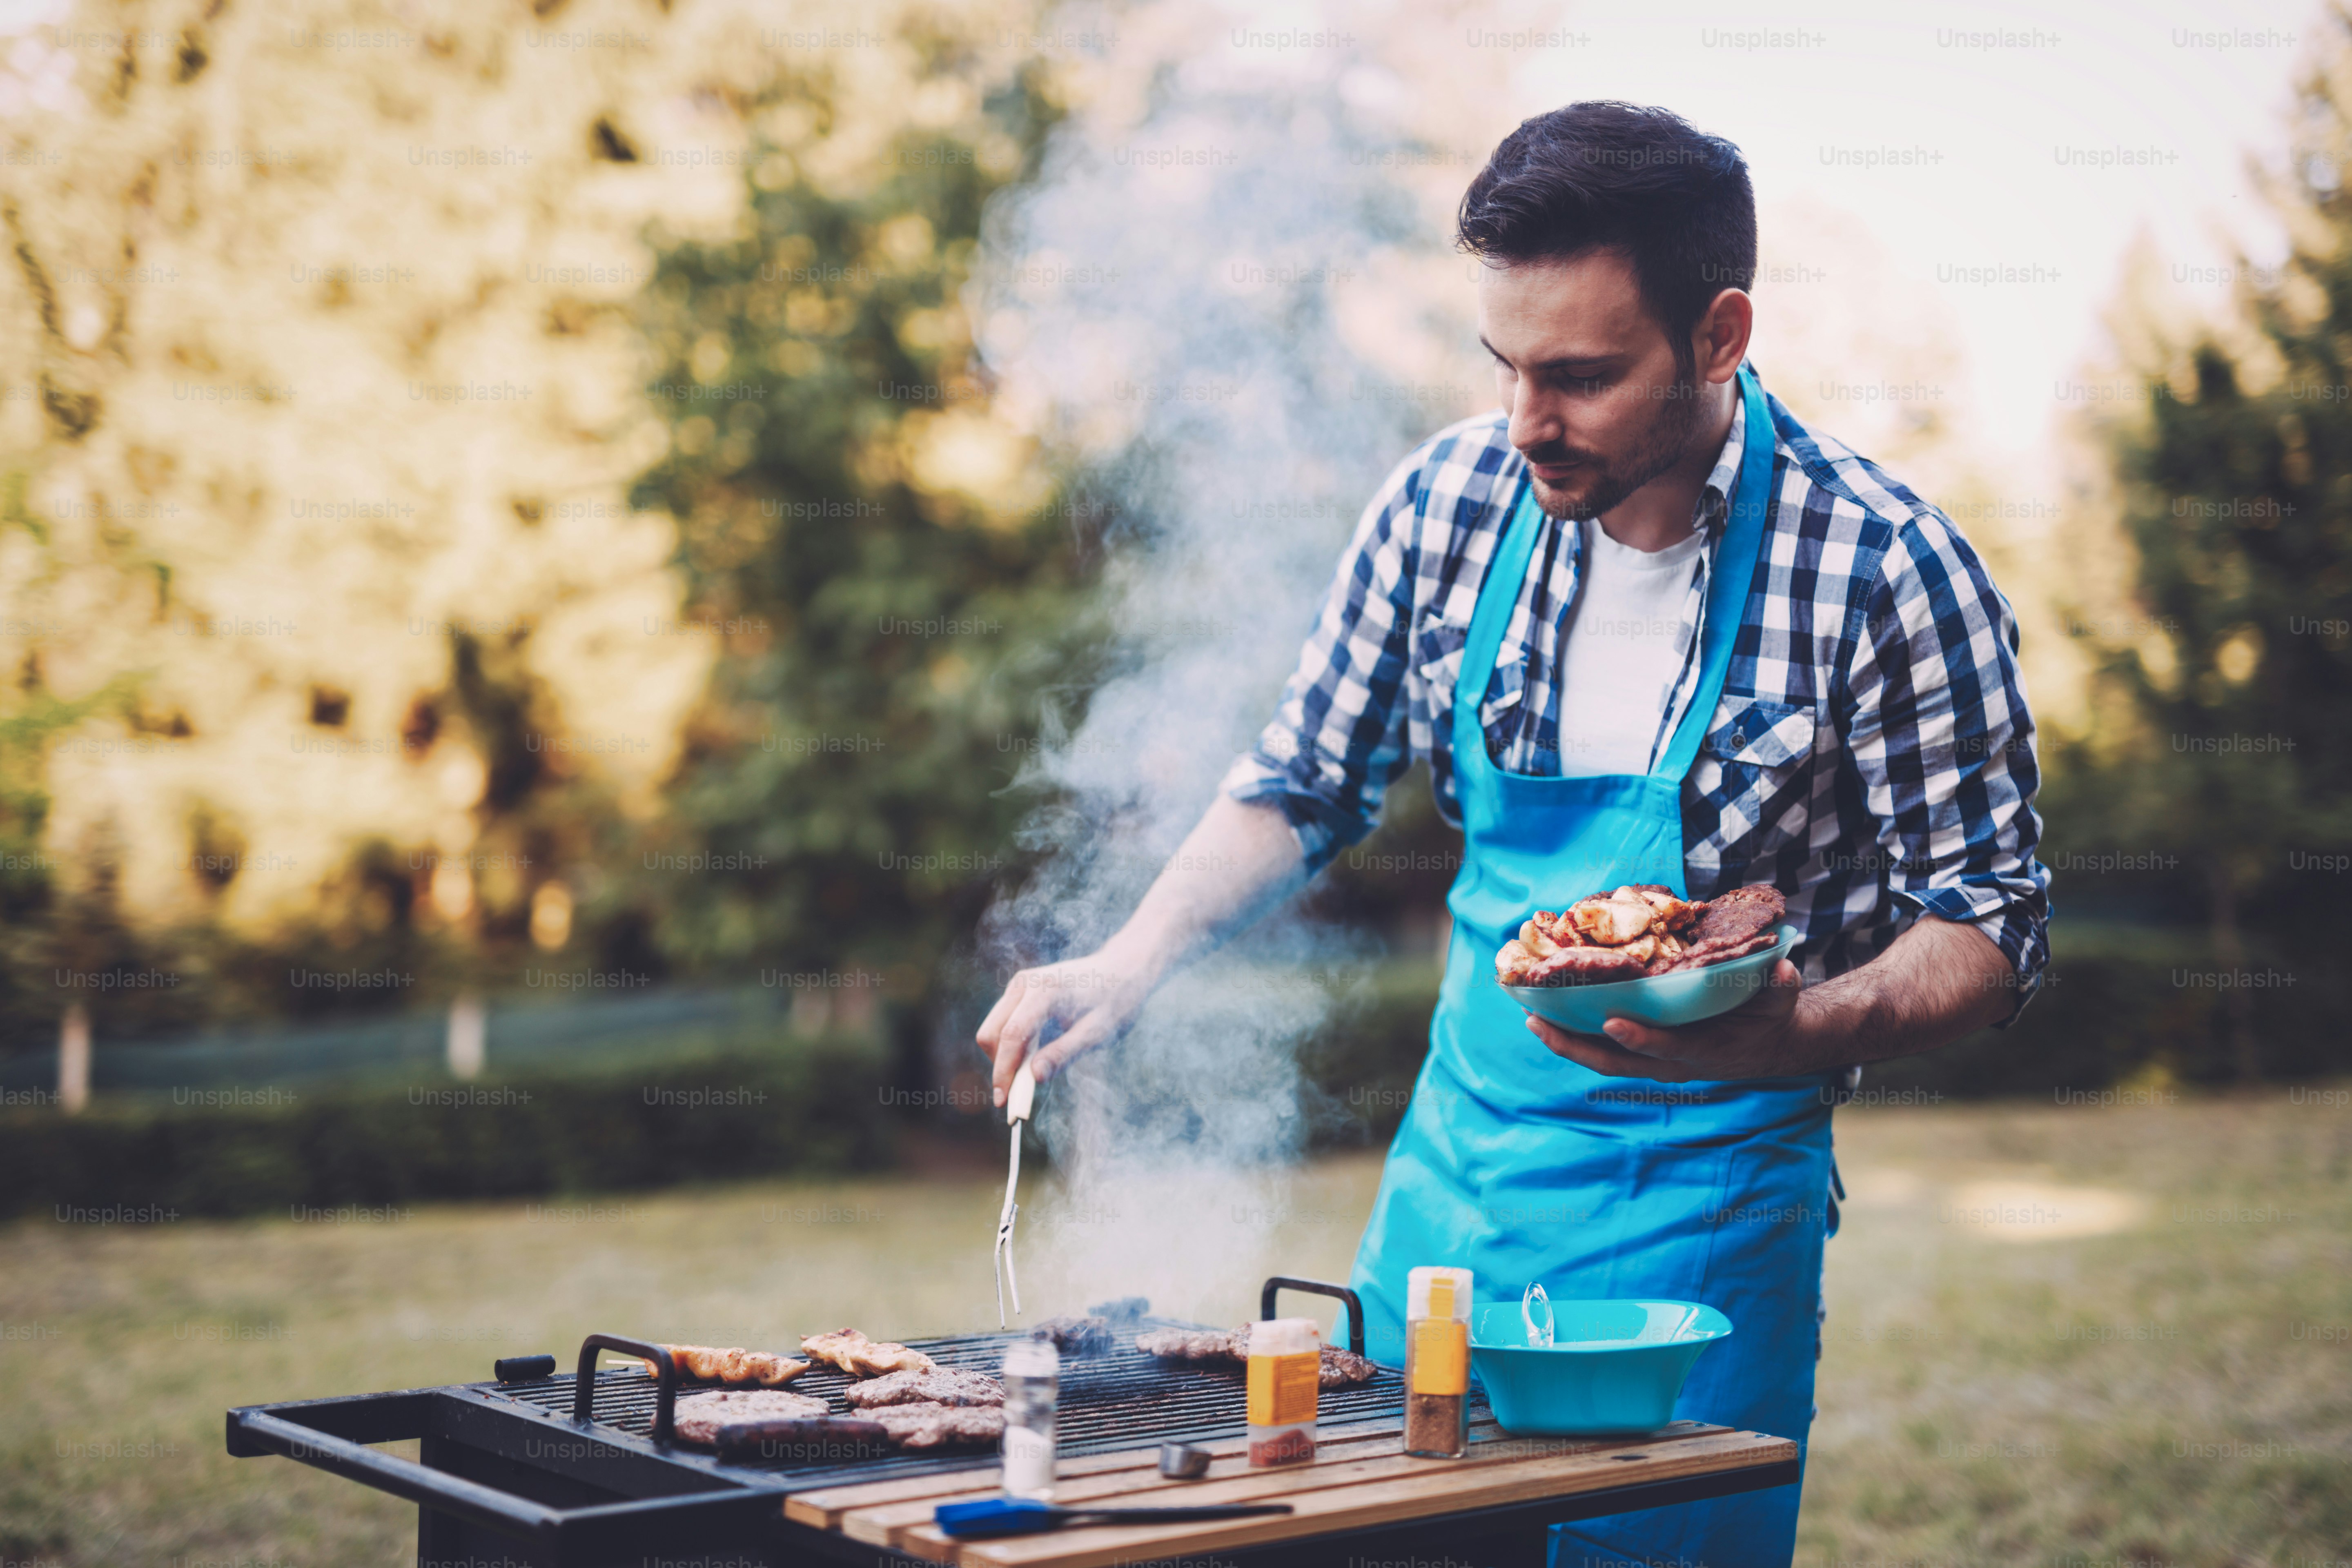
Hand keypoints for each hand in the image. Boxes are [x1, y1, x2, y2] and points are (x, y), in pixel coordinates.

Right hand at [975, 944, 1159, 1106]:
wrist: (1122, 970)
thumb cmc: (1115, 1001)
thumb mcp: (1097, 1033)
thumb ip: (1064, 1053)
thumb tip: (1034, 1077)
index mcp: (1045, 990)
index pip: (1012, 1036)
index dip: (1003, 1071)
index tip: (1004, 1102)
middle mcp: (1025, 983)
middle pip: (992, 1033)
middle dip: (1000, 1067)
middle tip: (1017, 1096)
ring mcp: (1020, 985)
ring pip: (993, 1029)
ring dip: (1004, 1057)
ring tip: (1029, 1078)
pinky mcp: (1020, 991)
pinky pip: (1004, 1023)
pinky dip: (1011, 1046)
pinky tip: (1032, 1059)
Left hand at [1525, 959, 1812, 1081]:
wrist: (1770, 1043)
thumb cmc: (1770, 1016)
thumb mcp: (1780, 999)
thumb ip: (1778, 985)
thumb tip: (1778, 967)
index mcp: (1704, 1050)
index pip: (1667, 1048)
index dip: (1640, 1039)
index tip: (1611, 1022)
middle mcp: (1671, 1062)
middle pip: (1616, 1062)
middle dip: (1574, 1045)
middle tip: (1537, 1021)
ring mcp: (1654, 1061)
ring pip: (1602, 1059)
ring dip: (1565, 1041)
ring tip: (1531, 1016)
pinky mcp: (1644, 1053)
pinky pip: (1603, 1050)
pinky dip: (1575, 1035)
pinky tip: (1549, 1014)